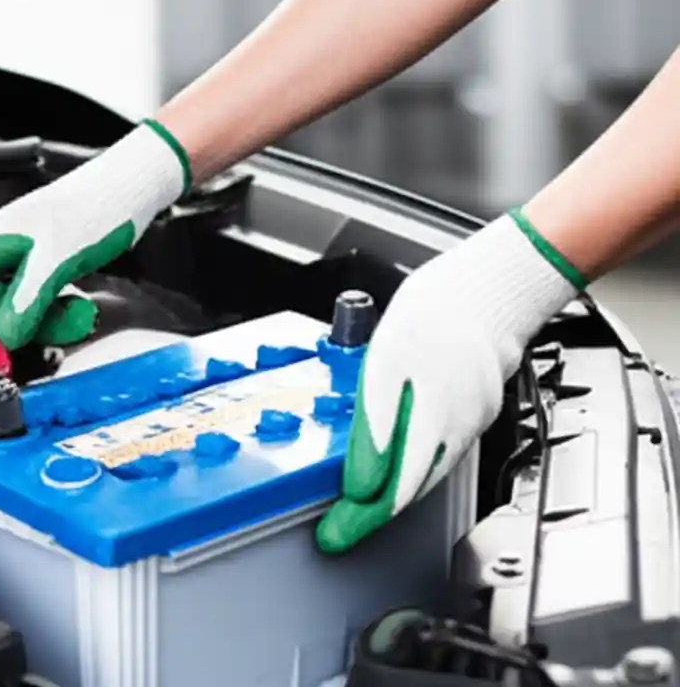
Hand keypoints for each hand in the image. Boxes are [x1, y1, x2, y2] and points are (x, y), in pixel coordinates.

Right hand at [0, 121, 190, 348]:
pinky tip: (77, 307)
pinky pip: (37, 314)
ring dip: (43, 325)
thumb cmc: (95, 204)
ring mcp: (22, 269)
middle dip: (5, 330)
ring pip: (12, 319)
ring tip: (71, 309)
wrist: (134, 190)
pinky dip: (57, 319)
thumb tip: (2, 334)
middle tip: (30, 330)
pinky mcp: (45, 279)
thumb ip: (27, 299)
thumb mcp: (59, 257)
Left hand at [316, 210, 583, 552]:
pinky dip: (413, 468)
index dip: (362, 518)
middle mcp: (454, 430)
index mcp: (430, 420)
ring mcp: (469, 422)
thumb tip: (361, 477)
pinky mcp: (474, 411)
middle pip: (410, 490)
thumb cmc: (435, 314)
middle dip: (372, 516)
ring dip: (392, 496)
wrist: (487, 286)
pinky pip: (441, 453)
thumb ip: (374, 425)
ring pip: (427, 474)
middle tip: (339, 532)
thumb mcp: (385, 365)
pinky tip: (395, 469)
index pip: (394, 490)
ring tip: (358, 511)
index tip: (335, 535)